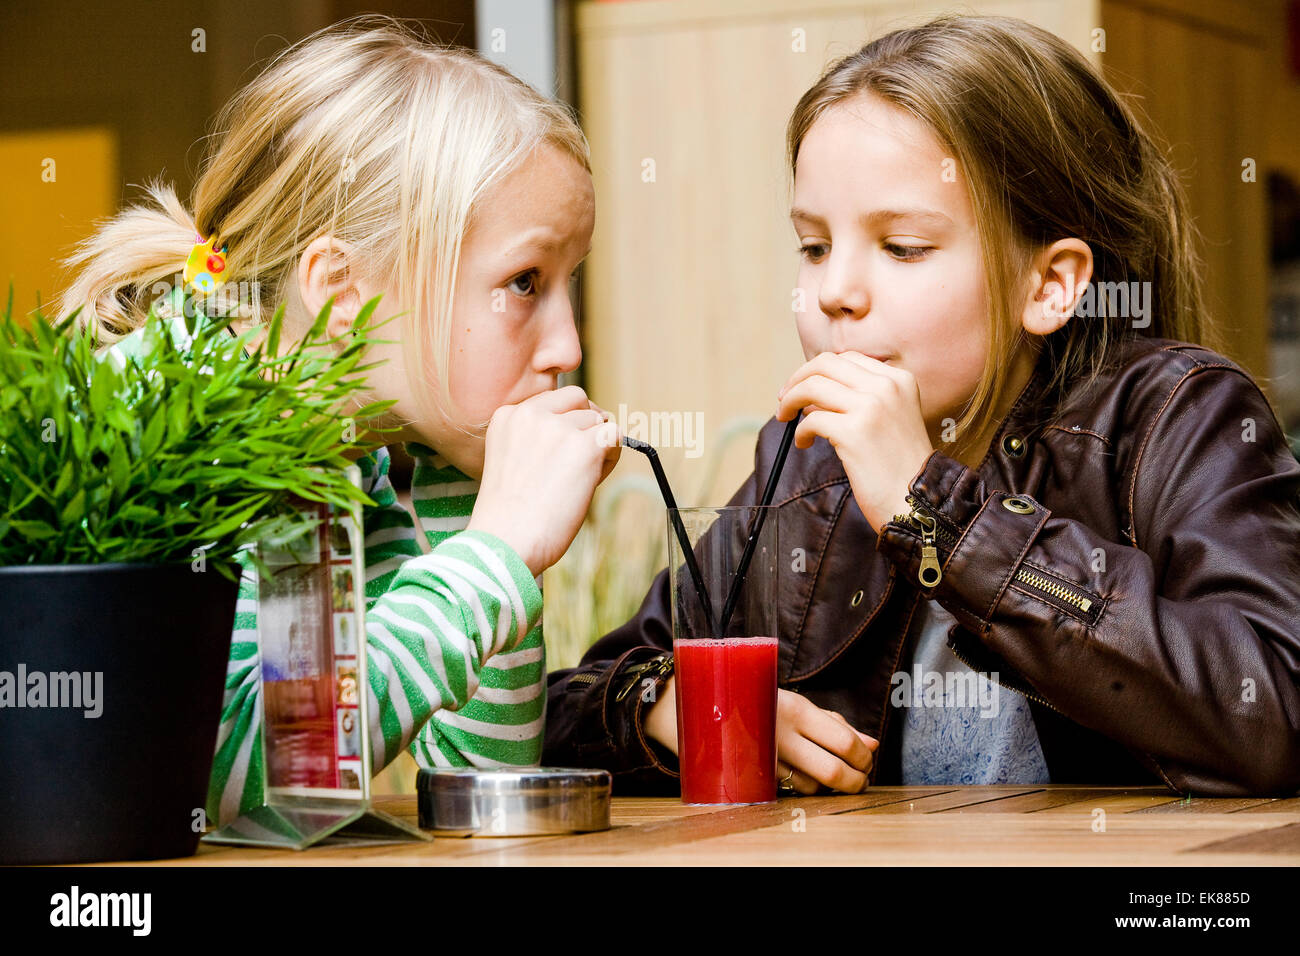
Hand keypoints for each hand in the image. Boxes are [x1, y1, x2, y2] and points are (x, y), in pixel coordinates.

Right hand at [467, 385, 619, 574]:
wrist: (505, 542)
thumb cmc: (509, 516)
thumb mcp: (512, 460)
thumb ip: (538, 438)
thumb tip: (589, 427)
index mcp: (508, 415)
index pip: (552, 400)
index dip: (565, 422)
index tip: (561, 451)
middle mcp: (531, 414)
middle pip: (579, 400)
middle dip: (586, 426)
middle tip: (579, 461)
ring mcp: (558, 428)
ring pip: (599, 421)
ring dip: (598, 448)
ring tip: (579, 481)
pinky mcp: (584, 446)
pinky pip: (615, 437)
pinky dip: (611, 457)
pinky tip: (592, 480)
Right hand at [645, 679, 878, 793]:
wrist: (699, 704)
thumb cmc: (758, 701)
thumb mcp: (796, 704)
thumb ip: (835, 724)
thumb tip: (872, 745)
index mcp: (796, 709)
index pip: (844, 742)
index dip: (863, 757)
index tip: (867, 760)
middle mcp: (781, 735)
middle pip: (833, 772)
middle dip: (855, 781)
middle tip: (861, 779)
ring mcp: (765, 757)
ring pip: (813, 786)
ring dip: (830, 787)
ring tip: (832, 776)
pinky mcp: (753, 773)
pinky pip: (791, 790)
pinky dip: (807, 789)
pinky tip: (807, 778)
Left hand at [776, 351, 933, 532]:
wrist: (917, 501)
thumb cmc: (900, 466)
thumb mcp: (891, 417)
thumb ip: (862, 398)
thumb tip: (813, 392)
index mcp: (898, 379)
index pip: (847, 358)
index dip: (818, 370)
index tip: (803, 386)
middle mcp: (886, 387)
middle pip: (825, 364)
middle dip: (797, 378)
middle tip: (784, 398)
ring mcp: (871, 407)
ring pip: (812, 386)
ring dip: (790, 400)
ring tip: (785, 417)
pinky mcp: (854, 432)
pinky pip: (811, 420)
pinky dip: (800, 431)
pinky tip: (804, 443)